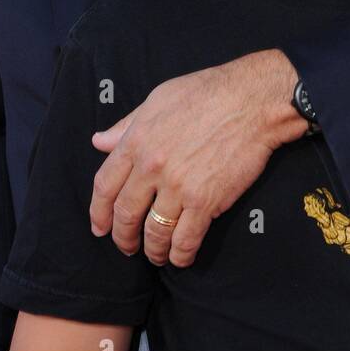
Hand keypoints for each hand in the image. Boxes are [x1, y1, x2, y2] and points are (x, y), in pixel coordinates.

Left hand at [88, 49, 306, 266]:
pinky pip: (185, 240)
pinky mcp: (206, 201)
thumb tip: (99, 141)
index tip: (99, 226)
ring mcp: (178, 186)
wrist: (251, 100)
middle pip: (126, 214)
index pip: (105, 185)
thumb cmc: (207, 93)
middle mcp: (152, 166)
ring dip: (152, 250)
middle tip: (126, 246)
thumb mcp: (158, 100)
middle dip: (123, 237)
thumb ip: (127, 125)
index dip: (98, 212)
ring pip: (154, 232)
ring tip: (155, 255)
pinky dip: (179, 256)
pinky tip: (179, 257)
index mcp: (137, 140)